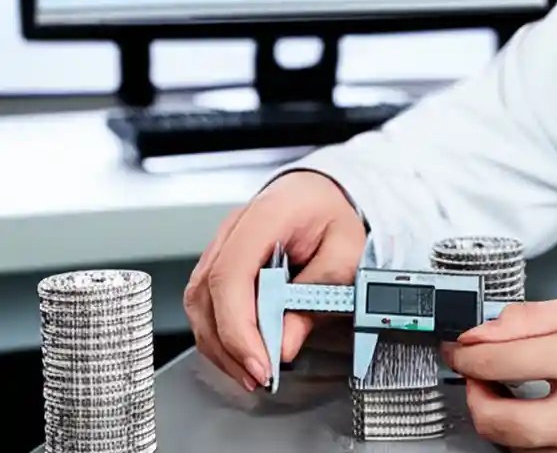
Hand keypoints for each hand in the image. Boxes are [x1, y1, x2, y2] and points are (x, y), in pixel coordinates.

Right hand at [183, 170, 365, 390]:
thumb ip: (317, 296)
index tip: (260, 361)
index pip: (232, 275)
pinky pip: (207, 305)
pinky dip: (222, 334)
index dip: (239, 326)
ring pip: (200, 304)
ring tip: (253, 372)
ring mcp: (220, 245)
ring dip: (222, 345)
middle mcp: (233, 229)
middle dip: (230, 345)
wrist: (320, 192)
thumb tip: (285, 344)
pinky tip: (243, 354)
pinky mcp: (217, 264)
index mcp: (266, 215)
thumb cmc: (332, 214)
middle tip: (260, 375)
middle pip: (208, 294)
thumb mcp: (345, 253)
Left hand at [444, 290, 556, 451]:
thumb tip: (491, 328)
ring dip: (503, 421)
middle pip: (493, 421)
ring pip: (515, 448)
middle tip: (478, 378)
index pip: (495, 363)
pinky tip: (546, 416)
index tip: (461, 348)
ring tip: (514, 394)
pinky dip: (534, 440)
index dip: (467, 353)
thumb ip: (542, 316)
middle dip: (474, 396)